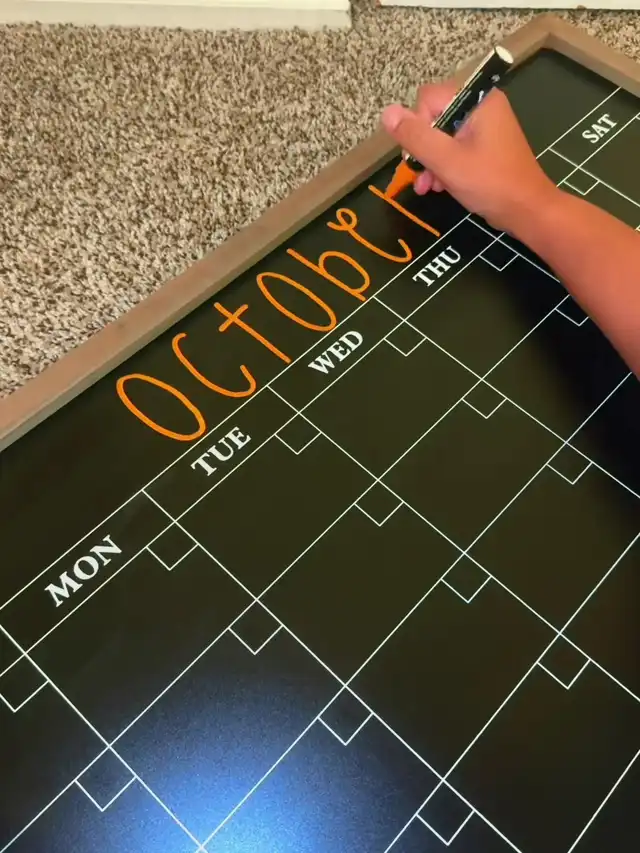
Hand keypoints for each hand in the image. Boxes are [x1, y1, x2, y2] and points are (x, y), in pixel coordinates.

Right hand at [381, 82, 558, 232]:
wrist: (527, 211)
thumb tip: (387, 113)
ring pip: (442, 136)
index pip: (429, 98)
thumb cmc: (490, 183)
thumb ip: (415, 137)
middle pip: (434, 118)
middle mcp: (482, 106)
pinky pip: (456, 148)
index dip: (418, 127)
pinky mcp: (487, 146)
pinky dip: (445, 166)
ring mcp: (486, 127)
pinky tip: (440, 187)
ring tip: (428, 187)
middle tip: (422, 176)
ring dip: (431, 162)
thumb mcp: (447, 161)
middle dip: (423, 149)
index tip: (422, 155)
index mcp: (477, 100)